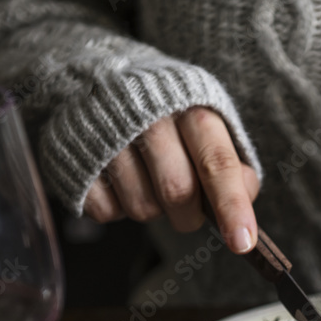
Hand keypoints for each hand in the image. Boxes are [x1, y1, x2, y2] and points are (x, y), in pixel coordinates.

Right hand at [83, 107, 259, 253]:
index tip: (242, 242)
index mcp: (190, 108)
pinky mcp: (77, 160)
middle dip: (189, 216)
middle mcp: (149, 117)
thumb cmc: (165, 113)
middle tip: (187, 208)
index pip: (216, 163)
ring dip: (153, 210)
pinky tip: (118, 179)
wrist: (94, 78)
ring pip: (143, 209)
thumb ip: (229, 161)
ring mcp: (107, 137)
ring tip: (146, 178)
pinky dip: (118, 208)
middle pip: (179, 193)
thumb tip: (244, 198)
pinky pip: (107, 212)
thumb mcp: (206, 122)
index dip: (232, 206)